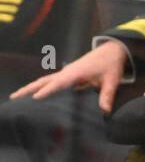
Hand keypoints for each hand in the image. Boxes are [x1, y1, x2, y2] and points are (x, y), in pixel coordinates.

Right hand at [11, 40, 127, 111]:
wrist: (112, 50)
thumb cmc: (111, 65)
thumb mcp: (112, 80)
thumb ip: (107, 95)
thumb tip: (105, 111)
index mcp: (76, 73)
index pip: (60, 83)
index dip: (48, 91)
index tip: (36, 98)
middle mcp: (67, 72)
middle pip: (44, 81)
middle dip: (29, 89)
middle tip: (14, 97)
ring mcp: (66, 72)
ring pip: (45, 80)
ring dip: (31, 87)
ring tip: (16, 96)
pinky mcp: (68, 74)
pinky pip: (50, 81)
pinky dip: (40, 86)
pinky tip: (33, 94)